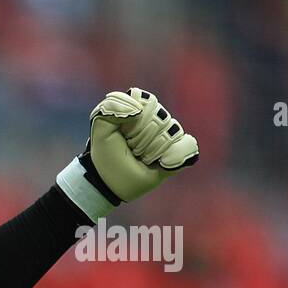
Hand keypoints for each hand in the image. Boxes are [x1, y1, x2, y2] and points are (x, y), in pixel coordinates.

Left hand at [86, 87, 198, 202]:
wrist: (111, 183)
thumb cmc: (107, 155)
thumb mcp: (100, 130)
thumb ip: (110, 108)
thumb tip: (138, 109)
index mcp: (141, 108)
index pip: (149, 104)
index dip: (134, 123)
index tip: (123, 135)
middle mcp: (159, 118)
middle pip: (160, 119)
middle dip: (141, 138)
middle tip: (130, 149)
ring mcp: (171, 135)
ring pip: (171, 134)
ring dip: (152, 151)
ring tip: (141, 157)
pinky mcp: (180, 152)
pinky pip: (187, 146)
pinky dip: (173, 158)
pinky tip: (161, 163)